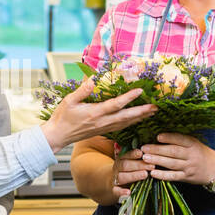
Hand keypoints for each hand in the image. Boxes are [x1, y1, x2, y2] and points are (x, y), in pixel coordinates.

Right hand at [41, 79, 155, 152]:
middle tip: (156, 107)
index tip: (140, 90)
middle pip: (126, 117)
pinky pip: (122, 127)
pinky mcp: (104, 131)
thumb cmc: (62, 118)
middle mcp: (102, 122)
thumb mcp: (69, 101)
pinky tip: (139, 119)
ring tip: (153, 112)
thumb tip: (94, 78)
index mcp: (94, 113)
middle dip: (142, 112)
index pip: (115, 105)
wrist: (58, 136)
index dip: (129, 98)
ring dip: (141, 117)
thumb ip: (83, 90)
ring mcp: (104, 128)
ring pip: (126, 123)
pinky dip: (132, 123)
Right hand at [111, 147, 151, 202]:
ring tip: (145, 174)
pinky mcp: (114, 190)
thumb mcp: (130, 161)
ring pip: (121, 177)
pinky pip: (116, 191)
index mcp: (120, 160)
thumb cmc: (128, 170)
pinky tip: (128, 192)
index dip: (133, 154)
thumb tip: (139, 144)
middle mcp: (117, 168)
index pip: (126, 155)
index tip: (141, 153)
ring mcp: (115, 179)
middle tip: (152, 166)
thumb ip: (135, 155)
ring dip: (134, 175)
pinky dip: (121, 192)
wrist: (114, 183)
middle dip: (138, 165)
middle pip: (125, 165)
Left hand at [140, 132, 214, 184]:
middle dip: (157, 149)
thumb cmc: (201, 153)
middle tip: (144, 148)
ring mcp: (189, 167)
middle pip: (173, 152)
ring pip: (172, 164)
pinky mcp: (187, 177)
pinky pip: (173, 176)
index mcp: (193, 144)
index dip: (169, 138)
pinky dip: (162, 175)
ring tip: (145, 158)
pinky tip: (153, 173)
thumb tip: (159, 135)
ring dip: (157, 160)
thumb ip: (180, 140)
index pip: (180, 139)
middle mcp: (192, 155)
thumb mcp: (194, 143)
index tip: (157, 136)